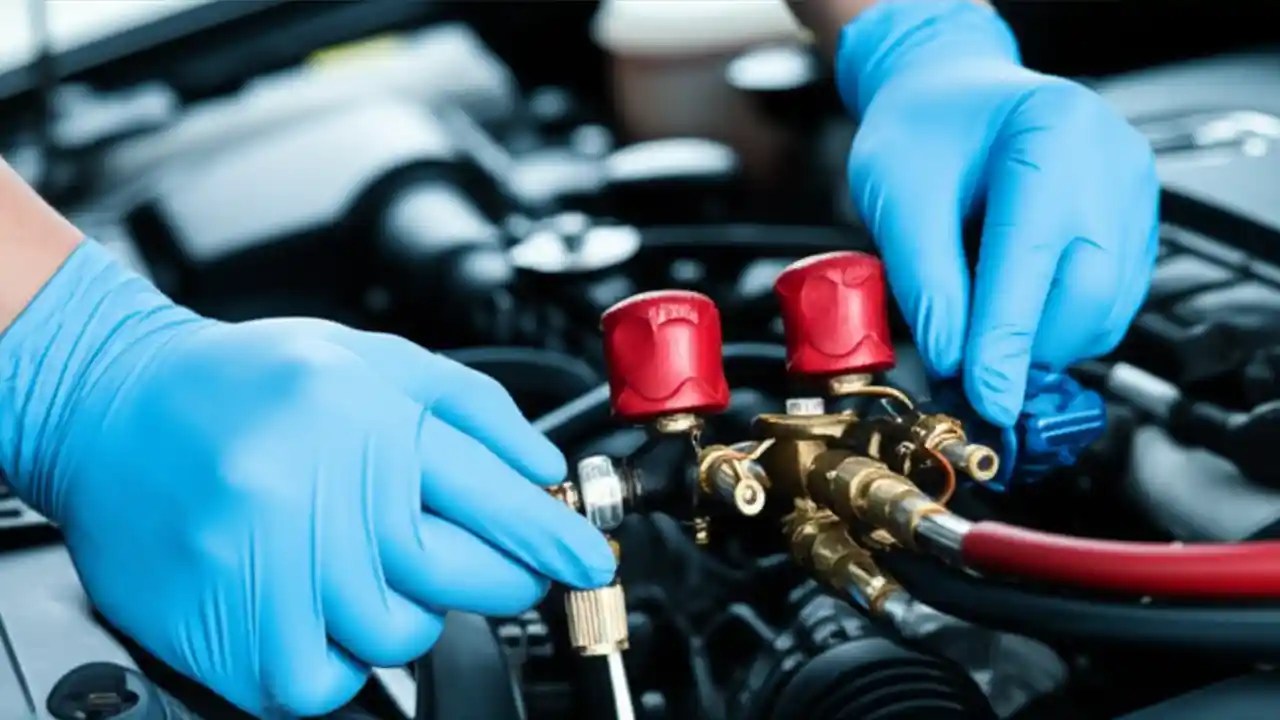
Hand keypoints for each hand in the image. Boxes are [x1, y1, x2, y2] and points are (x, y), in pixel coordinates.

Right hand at [0, 242, 615, 716]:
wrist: (114, 408)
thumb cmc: (252, 381)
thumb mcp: (374, 360)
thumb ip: (472, 409)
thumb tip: (542, 470)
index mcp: (366, 421)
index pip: (493, 497)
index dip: (552, 538)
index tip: (586, 563)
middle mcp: (320, 494)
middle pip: (458, 574)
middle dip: (500, 578)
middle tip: (494, 566)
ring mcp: (270, 567)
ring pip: (399, 635)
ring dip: (409, 613)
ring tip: (371, 567)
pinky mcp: (227, 629)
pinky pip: (325, 682)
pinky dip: (343, 661)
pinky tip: (326, 610)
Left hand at [837, 0, 1158, 425]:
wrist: (951, 95)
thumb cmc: (923, 132)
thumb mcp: (897, 198)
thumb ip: (926, 283)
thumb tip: (954, 361)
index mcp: (1051, 133)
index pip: (1031, 259)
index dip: (1005, 341)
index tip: (985, 399)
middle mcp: (1110, 160)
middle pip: (1086, 294)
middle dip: (1024, 348)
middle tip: (966, 370)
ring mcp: (1133, 191)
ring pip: (1105, 310)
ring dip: (1042, 340)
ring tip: (981, 313)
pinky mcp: (1137, 222)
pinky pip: (1110, 301)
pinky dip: (1060, 322)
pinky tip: (1015, 298)